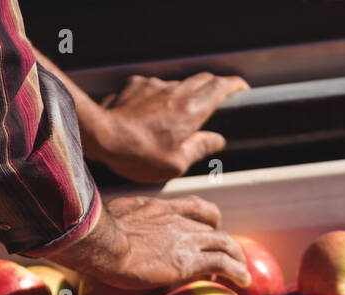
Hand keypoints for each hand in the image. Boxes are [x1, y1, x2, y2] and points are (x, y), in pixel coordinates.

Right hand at [48, 195, 249, 288]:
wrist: (98, 243)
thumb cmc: (89, 235)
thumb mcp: (103, 221)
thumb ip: (110, 224)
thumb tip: (92, 232)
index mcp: (156, 207)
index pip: (191, 207)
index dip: (204, 219)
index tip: (206, 230)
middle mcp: (175, 219)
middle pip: (212, 222)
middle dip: (222, 238)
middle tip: (226, 254)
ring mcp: (184, 239)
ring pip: (223, 242)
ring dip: (235, 257)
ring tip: (242, 272)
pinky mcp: (188, 261)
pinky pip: (223, 264)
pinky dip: (237, 272)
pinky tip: (244, 283)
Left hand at [81, 72, 247, 183]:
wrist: (102, 137)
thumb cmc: (138, 155)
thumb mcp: (176, 164)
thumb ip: (200, 148)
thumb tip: (217, 140)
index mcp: (192, 110)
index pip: (221, 87)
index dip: (235, 86)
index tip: (242, 89)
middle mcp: (176, 92)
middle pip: (203, 79)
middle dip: (215, 86)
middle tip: (219, 99)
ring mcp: (155, 85)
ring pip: (178, 83)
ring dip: (185, 94)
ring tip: (180, 114)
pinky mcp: (136, 85)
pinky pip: (154, 87)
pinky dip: (159, 96)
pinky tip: (151, 113)